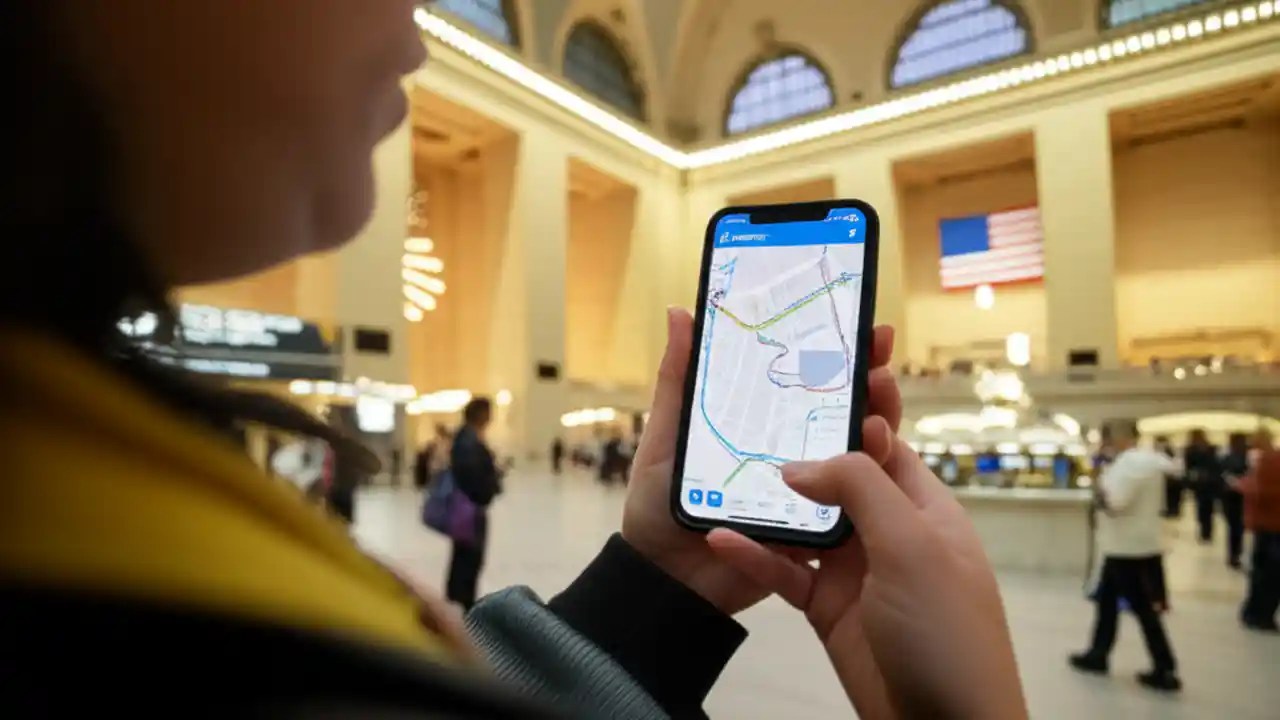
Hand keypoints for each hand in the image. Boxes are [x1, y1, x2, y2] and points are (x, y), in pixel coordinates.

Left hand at [622, 307, 901, 614]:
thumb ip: (678, 380)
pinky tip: (867, 467)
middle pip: (847, 416)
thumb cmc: (658, 506)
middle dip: (872, 387)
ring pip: (858, 461)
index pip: (812, 384)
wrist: (661, 578)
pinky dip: (861, 490)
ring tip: (876, 418)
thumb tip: (680, 312)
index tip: (867, 329)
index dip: (844, 356)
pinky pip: (845, 512)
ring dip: (875, 435)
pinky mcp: (811, 534)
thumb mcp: (665, 436)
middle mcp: (794, 455)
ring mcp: (808, 495)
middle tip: (879, 364)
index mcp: (763, 427)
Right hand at [707, 421, 1026, 719]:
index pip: (884, 448)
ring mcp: (858, 573)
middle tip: (750, 426)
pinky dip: (755, 556)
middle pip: (838, 482)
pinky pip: (785, 573)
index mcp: (925, 509)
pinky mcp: (829, 610)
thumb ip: (860, 490)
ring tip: (724, 478)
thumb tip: (802, 463)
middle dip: (798, 457)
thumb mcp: (912, 545)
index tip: (801, 396)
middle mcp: (891, 535)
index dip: (848, 420)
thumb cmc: (951, 637)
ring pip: (804, 527)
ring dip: (769, 507)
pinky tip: (722, 539)